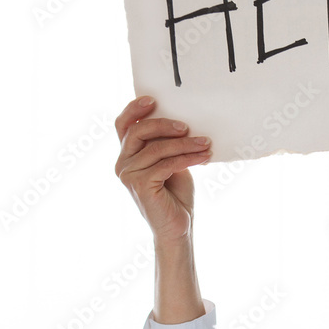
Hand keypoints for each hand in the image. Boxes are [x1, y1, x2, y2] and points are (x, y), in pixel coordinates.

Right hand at [114, 95, 211, 244]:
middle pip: (138, 132)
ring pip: (157, 148)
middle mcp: (122, 164)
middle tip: (187, 126)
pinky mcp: (141, 185)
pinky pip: (167, 163)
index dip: (134, 109)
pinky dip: (188, 157)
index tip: (153, 100)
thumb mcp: (171, 163)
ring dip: (185, 143)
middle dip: (164, 124)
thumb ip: (166, 145)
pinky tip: (204, 156)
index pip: (123, 126)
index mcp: (127, 157)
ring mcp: (129, 175)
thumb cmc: (175, 196)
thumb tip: (179, 122)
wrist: (177, 229)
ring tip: (205, 143)